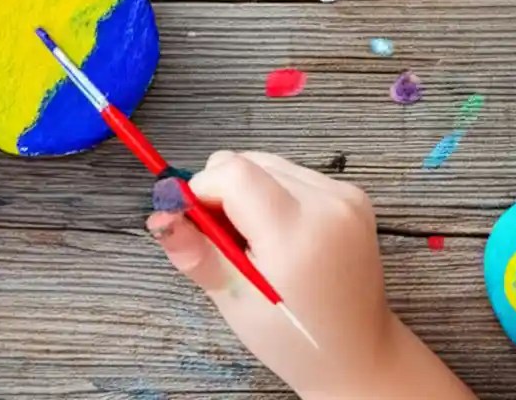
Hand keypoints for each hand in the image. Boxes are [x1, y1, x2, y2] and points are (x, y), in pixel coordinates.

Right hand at [148, 152, 473, 398]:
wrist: (357, 353)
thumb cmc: (292, 336)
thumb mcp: (234, 299)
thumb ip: (194, 251)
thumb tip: (159, 216)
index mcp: (296, 233)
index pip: (232, 172)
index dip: (203, 191)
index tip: (200, 226)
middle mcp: (327, 204)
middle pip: (249, 162)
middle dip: (224, 193)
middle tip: (229, 242)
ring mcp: (345, 196)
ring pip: (269, 163)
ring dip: (250, 193)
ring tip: (258, 242)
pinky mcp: (353, 195)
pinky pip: (295, 174)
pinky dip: (276, 195)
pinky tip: (282, 235)